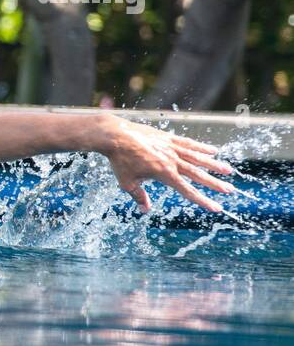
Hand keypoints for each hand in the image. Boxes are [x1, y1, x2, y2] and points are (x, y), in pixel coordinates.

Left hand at [96, 115, 235, 213]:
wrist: (115, 135)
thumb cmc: (119, 160)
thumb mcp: (127, 182)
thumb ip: (139, 196)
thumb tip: (145, 210)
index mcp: (164, 174)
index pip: (187, 190)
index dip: (203, 200)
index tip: (216, 207)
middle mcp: (172, 160)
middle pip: (198, 174)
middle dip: (214, 183)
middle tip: (230, 190)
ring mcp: (171, 147)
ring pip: (197, 157)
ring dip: (214, 164)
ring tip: (228, 170)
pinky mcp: (168, 138)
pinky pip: (188, 143)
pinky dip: (201, 147)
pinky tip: (213, 150)